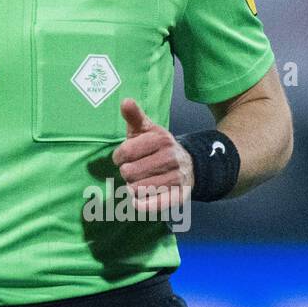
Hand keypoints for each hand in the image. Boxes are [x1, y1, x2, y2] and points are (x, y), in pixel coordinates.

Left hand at [111, 98, 193, 213]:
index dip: (118, 157)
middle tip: (133, 171)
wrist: (189, 164)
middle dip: (126, 173)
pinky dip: (143, 205)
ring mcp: (177, 177)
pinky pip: (155, 205)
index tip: (122, 158)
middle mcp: (171, 157)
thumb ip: (134, 116)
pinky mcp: (179, 196)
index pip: (125, 152)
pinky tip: (137, 202)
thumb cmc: (157, 146)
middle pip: (129, 172)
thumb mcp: (146, 129)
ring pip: (139, 189)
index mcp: (161, 139)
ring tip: (138, 182)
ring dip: (133, 188)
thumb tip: (125, 101)